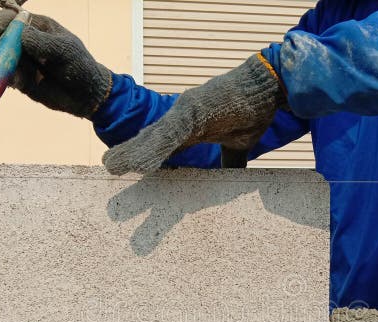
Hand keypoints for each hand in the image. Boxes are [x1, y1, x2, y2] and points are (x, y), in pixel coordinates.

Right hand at [0, 9, 112, 117]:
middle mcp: (23, 42)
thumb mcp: (65, 50)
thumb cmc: (80, 66)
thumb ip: (43, 42)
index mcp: (35, 26)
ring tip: (3, 66)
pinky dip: (1, 77)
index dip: (1, 21)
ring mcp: (19, 61)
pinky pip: (0, 76)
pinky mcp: (17, 79)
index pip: (10, 17)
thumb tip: (21, 35)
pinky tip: (15, 82)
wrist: (85, 96)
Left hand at [103, 54, 285, 174]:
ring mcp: (186, 114)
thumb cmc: (253, 110)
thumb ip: (230, 161)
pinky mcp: (194, 110)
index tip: (125, 170)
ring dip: (134, 152)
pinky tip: (140, 163)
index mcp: (191, 129)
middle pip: (152, 142)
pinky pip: (171, 134)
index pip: (162, 147)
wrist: (268, 87)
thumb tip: (232, 179)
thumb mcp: (239, 144)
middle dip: (130, 156)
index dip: (144, 157)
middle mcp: (183, 120)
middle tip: (109, 169)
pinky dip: (155, 148)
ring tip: (113, 166)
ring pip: (155, 137)